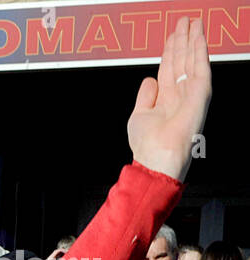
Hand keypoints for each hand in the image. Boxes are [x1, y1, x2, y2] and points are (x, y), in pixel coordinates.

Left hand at [127, 17, 210, 181]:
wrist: (156, 157)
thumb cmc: (147, 143)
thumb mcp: (140, 114)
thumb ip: (146, 95)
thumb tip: (150, 79)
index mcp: (165, 98)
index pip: (169, 68)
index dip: (170, 50)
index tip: (172, 34)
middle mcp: (179, 94)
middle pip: (181, 60)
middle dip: (182, 40)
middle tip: (184, 20)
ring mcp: (190, 93)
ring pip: (192, 60)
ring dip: (193, 40)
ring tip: (193, 22)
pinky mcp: (199, 94)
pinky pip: (201, 67)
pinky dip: (200, 51)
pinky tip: (198, 36)